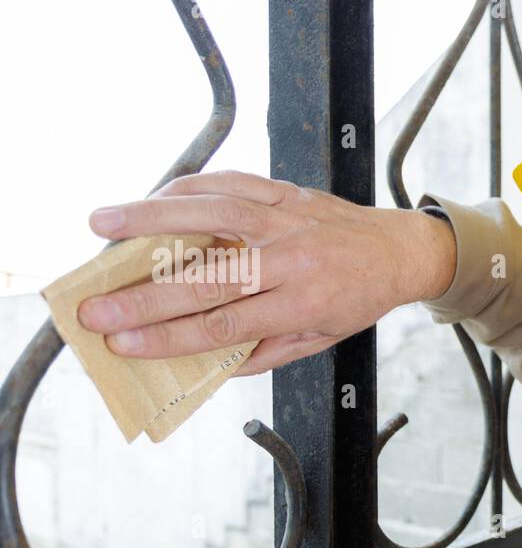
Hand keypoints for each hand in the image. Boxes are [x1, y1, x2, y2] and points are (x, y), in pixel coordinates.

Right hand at [81, 170, 456, 374]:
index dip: (169, 337)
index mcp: (302, 304)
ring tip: (100, 226)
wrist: (400, 249)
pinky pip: (230, 183)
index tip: (122, 344)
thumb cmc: (356, 299)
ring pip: (213, 214)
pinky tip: (151, 198)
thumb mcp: (320, 339)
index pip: (224, 324)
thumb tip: (202, 364)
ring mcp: (287, 219)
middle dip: (145, 296)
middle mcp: (293, 259)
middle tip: (94, 308)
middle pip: (208, 278)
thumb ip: (263, 351)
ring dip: (151, 218)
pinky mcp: (284, 190)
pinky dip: (187, 189)